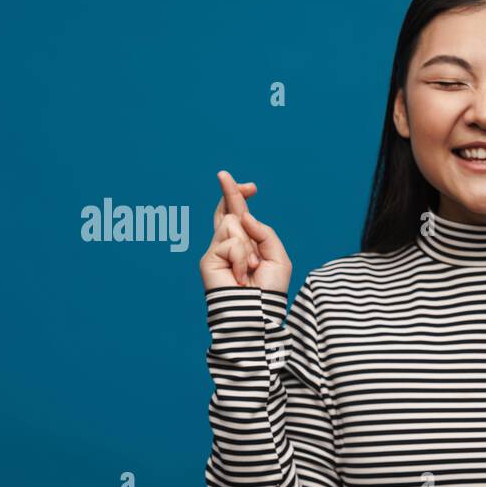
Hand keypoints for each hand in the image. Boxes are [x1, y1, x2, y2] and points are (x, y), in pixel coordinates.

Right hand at [198, 170, 292, 291]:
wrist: (257, 312)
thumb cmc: (269, 290)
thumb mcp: (277, 257)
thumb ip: (264, 233)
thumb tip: (244, 215)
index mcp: (247, 244)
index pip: (240, 216)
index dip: (241, 198)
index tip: (251, 187)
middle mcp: (230, 245)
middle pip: (226, 211)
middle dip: (228, 191)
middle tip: (223, 174)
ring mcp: (217, 251)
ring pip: (232, 224)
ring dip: (248, 246)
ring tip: (250, 269)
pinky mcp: (208, 259)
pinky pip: (230, 242)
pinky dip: (241, 258)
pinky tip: (240, 276)